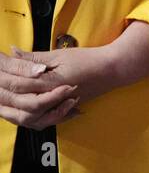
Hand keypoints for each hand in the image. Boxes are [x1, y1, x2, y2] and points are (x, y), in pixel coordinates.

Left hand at [3, 20, 148, 125]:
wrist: (113, 70)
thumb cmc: (89, 60)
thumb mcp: (59, 55)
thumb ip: (33, 58)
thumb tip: (12, 53)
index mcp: (50, 82)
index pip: (17, 84)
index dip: (2, 77)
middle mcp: (54, 98)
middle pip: (20, 103)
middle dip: (3, 95)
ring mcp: (60, 106)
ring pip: (30, 117)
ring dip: (13, 110)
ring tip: (2, 102)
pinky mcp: (65, 109)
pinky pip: (43, 120)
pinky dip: (29, 117)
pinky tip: (20, 111)